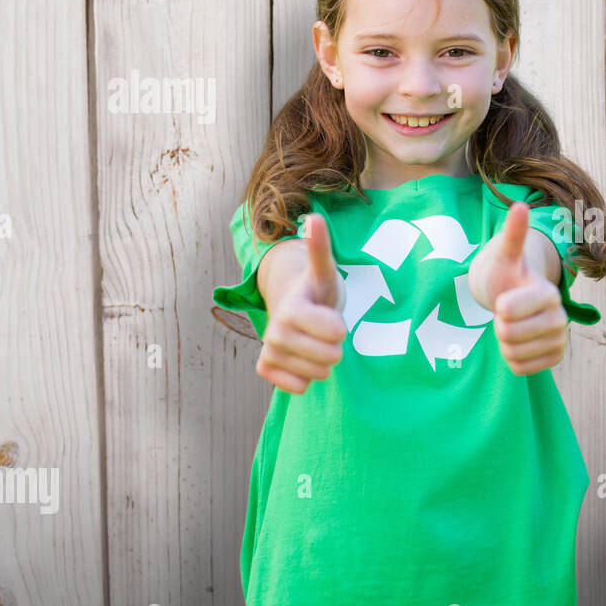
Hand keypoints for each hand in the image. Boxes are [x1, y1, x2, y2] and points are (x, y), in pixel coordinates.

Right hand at [255, 213, 346, 393]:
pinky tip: (303, 359)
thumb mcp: (325, 271)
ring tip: (315, 342)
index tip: (333, 317)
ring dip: (323, 363)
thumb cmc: (317, 290)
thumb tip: (314, 218)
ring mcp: (269, 351)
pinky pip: (298, 388)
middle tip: (326, 331)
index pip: (334, 333)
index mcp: (292, 308)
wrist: (296, 308)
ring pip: (317, 375)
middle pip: (329, 358)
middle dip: (335, 347)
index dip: (340, 328)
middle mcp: (275, 330)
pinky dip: (306, 378)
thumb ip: (320, 248)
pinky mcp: (265, 368)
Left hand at [481, 201, 568, 375]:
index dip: (499, 307)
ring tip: (512, 326)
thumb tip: (519, 206)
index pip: (508, 311)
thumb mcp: (505, 255)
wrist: (517, 298)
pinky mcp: (555, 358)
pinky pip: (519, 368)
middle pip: (508, 335)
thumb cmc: (507, 275)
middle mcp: (560, 318)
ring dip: (505, 343)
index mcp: (548, 293)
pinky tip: (520, 342)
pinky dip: (513, 358)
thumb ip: (513, 234)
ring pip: (513, 354)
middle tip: (506, 313)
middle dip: (499, 325)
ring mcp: (559, 340)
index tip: (502, 300)